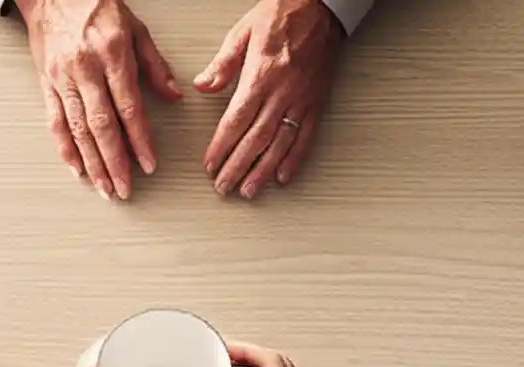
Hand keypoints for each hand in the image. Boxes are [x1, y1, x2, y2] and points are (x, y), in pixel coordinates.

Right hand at [14, 0, 182, 200]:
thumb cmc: (94, 6)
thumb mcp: (135, 29)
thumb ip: (155, 65)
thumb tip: (174, 95)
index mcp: (112, 55)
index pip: (128, 108)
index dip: (139, 140)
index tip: (147, 164)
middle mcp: (85, 69)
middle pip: (101, 126)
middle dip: (114, 162)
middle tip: (124, 188)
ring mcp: (62, 78)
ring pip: (77, 129)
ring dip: (92, 163)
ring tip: (103, 186)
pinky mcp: (46, 83)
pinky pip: (54, 121)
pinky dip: (65, 148)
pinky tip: (76, 166)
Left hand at [196, 0, 341, 197]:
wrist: (320, 4)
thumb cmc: (281, 15)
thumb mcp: (242, 33)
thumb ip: (222, 64)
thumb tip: (202, 86)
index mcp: (261, 77)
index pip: (236, 121)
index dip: (221, 147)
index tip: (210, 165)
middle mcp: (282, 93)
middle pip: (256, 140)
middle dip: (237, 167)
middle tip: (224, 187)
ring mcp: (301, 100)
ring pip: (280, 144)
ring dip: (262, 171)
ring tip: (249, 190)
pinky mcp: (316, 101)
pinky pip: (306, 136)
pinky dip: (295, 159)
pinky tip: (283, 177)